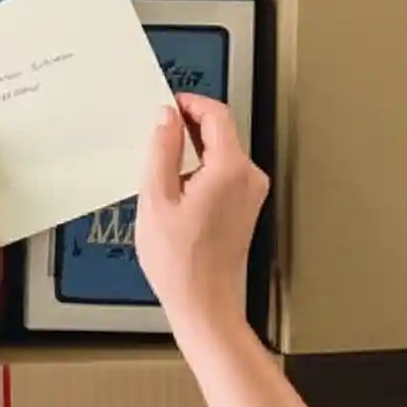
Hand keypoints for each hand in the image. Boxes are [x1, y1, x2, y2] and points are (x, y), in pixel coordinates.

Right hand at [135, 93, 268, 325]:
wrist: (203, 303)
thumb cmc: (181, 263)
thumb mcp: (156, 197)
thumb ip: (162, 149)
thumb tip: (166, 118)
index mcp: (230, 169)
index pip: (216, 114)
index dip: (190, 103)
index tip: (168, 105)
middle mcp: (248, 178)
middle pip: (220, 132)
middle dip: (187, 128)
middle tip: (156, 135)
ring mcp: (250, 194)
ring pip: (221, 153)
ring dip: (193, 151)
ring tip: (161, 168)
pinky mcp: (246, 207)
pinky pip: (224, 173)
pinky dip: (201, 170)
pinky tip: (175, 189)